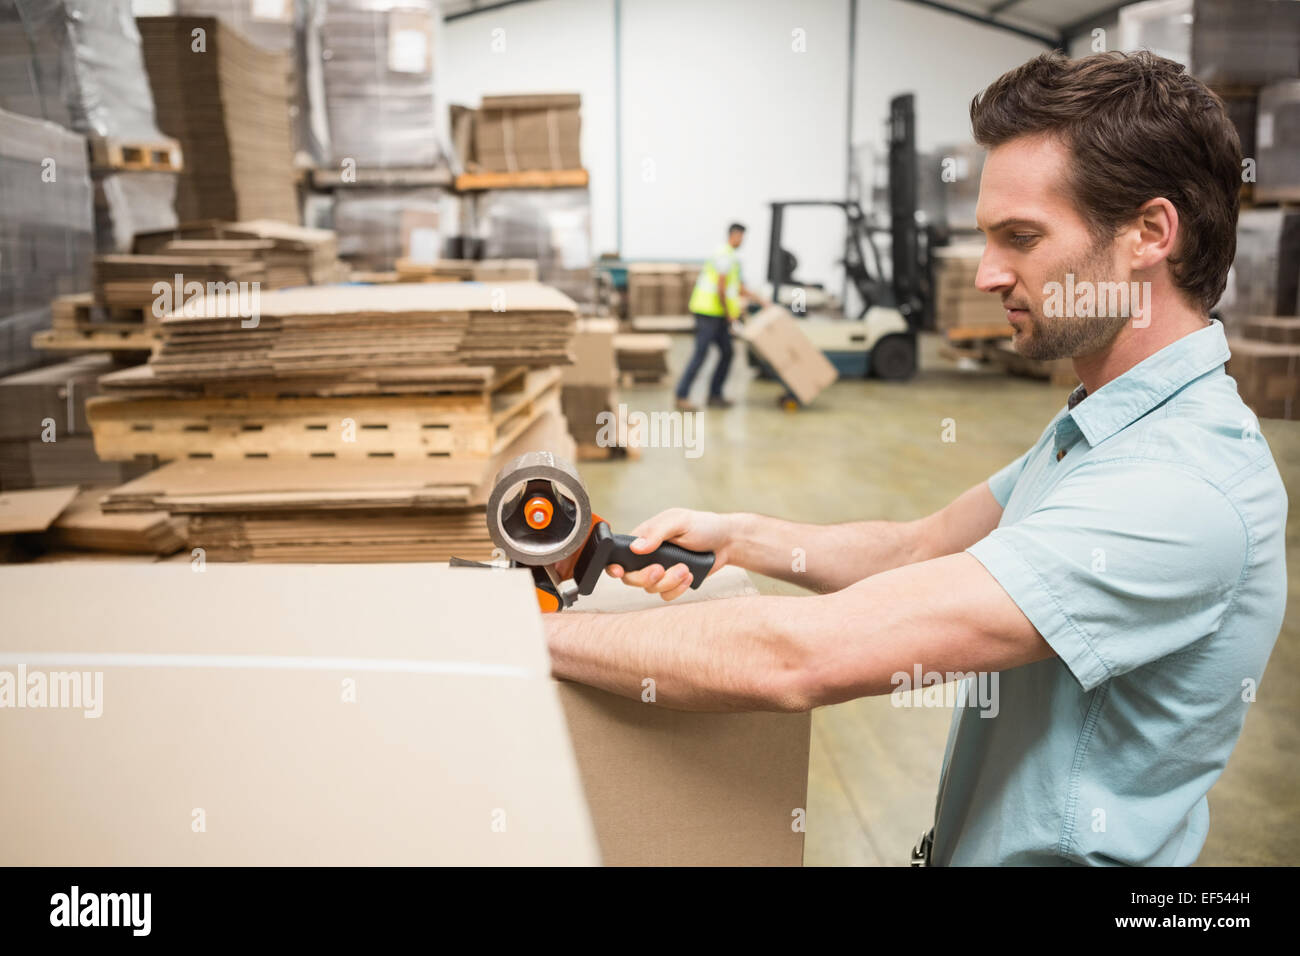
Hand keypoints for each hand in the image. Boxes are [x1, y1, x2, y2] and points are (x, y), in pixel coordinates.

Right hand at [606, 508, 733, 601]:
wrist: (726, 542)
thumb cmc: (702, 525)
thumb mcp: (679, 521)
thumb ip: (657, 532)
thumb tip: (636, 547)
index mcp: (643, 537)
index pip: (619, 554)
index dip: (614, 566)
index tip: (619, 571)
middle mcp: (648, 556)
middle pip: (631, 577)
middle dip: (646, 577)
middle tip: (661, 569)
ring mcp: (660, 571)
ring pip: (650, 588)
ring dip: (668, 581)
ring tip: (685, 568)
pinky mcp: (672, 583)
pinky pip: (666, 595)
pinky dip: (677, 589)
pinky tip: (689, 576)